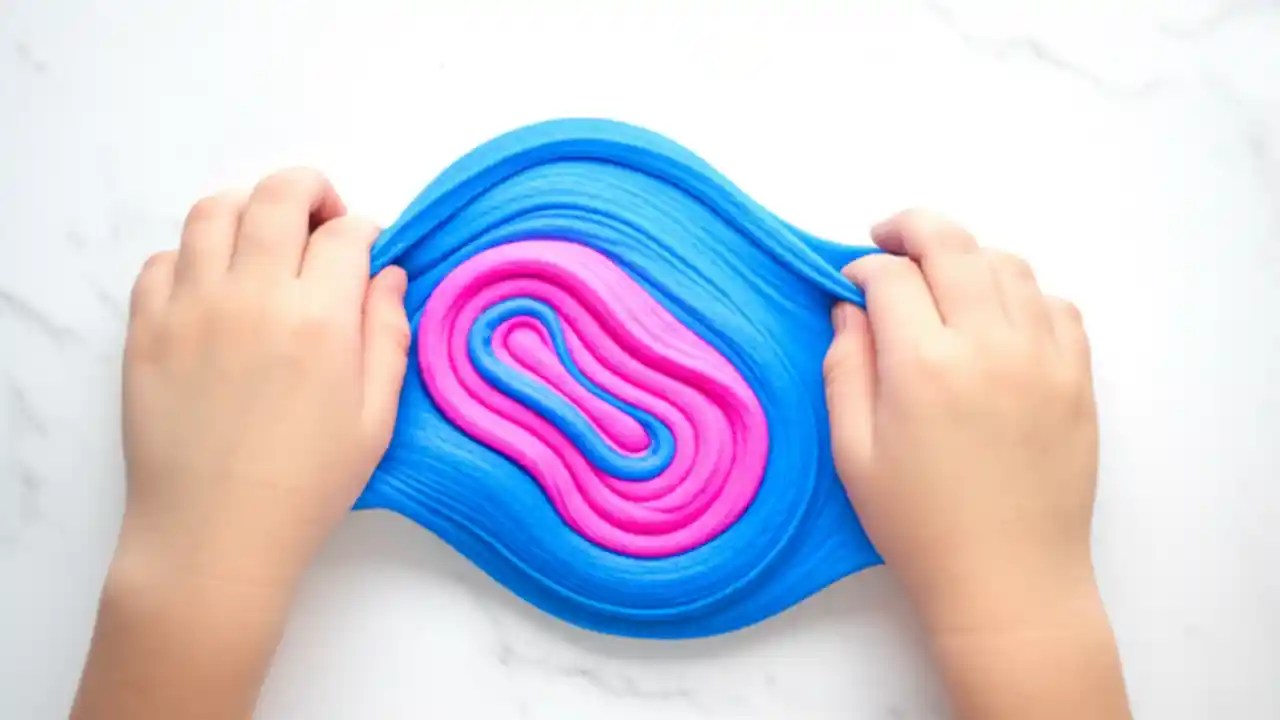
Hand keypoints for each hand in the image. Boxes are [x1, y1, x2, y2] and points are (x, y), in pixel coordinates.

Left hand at [74, 169, 409, 719]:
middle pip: (278, 196)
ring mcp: (190, 307)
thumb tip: (389, 274)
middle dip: (311, 192)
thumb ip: (387, 335)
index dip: (366, 230)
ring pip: (213, 211)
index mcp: (320, 319)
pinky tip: (214, 287)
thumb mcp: (375, 419)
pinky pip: (161, 259)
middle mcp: (253, 295)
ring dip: (249, 211)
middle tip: (323, 221)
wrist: (214, 536)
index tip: (369, 249)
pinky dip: (192, 255)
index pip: (346, 233)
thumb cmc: (308, 485)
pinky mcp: (144, 328)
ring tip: (265, 243)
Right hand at [823, 210, 1126, 717]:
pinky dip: (1021, 293)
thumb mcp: (853, 453)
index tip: (850, 283)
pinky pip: (1056, 304)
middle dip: (913, 228)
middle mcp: (988, 344)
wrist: (1008, 580)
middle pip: (954, 245)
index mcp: (923, 365)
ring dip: (968, 257)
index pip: (892, 276)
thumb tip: (850, 310)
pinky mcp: (1078, 377)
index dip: (863, 268)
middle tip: (888, 237)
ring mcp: (1043, 357)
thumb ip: (844, 369)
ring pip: (1008, 265)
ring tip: (942, 279)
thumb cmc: (918, 525)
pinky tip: (997, 317)